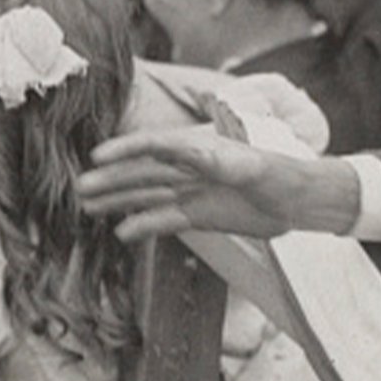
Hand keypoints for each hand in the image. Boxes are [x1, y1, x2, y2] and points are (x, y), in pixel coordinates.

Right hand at [77, 125, 362, 242]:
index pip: (154, 147)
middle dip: (112, 179)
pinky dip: (142, 225)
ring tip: (87, 206)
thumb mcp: (251, 166)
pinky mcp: (197, 214)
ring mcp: (191, 191)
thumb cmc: (280, 174)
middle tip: (80, 187)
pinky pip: (163, 220)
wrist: (300, 202)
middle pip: (143, 172)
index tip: (97, 156)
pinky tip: (120, 233)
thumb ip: (218, 160)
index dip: (125, 150)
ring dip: (118, 199)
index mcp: (199, 148)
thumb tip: (185, 151)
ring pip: (146, 195)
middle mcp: (189, 168)